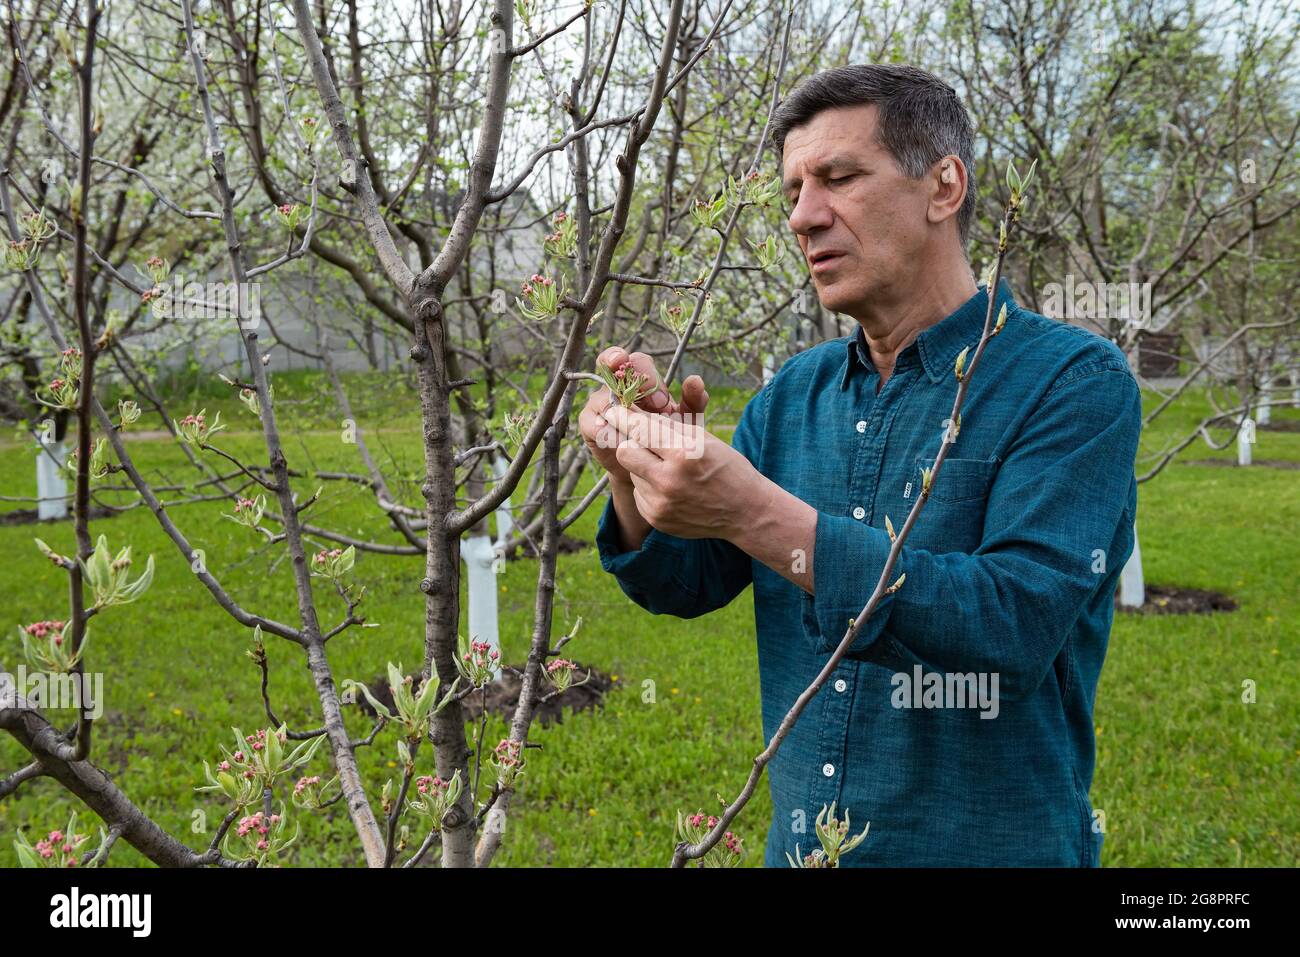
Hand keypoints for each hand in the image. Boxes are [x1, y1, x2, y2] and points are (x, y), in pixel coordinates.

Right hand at [578, 347, 707, 486]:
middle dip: (628, 379)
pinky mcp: (588, 424)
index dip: (647, 373)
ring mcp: (599, 402)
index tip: (662, 400)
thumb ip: (692, 400)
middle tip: (653, 406)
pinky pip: (593, 423)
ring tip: (638, 431)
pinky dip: (609, 433)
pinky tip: (624, 443)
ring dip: (620, 412)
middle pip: (609, 363)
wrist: (647, 466)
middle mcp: (615, 384)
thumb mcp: (684, 418)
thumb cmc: (665, 434)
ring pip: (601, 396)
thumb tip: (695, 380)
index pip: (637, 360)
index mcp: (638, 377)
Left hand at [597, 402, 757, 541]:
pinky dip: (650, 487)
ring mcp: (661, 504)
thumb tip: (635, 412)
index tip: (612, 409)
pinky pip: (639, 493)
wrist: (745, 512)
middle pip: (625, 451)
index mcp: (684, 453)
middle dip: (631, 441)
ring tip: (670, 470)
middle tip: (641, 440)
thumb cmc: (727, 467)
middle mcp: (669, 481)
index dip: (623, 417)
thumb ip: (668, 426)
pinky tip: (672, 489)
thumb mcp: (703, 438)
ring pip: (632, 472)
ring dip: (644, 466)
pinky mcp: (657, 519)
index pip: (640, 429)